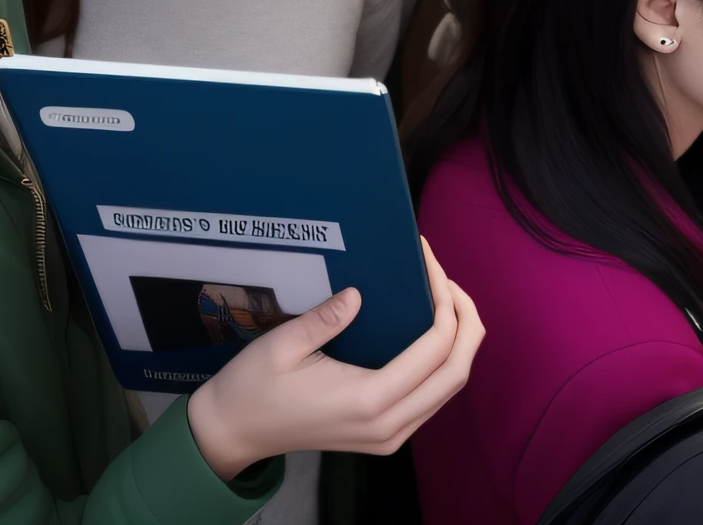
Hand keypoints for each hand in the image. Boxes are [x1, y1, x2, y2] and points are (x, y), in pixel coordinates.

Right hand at [187, 237, 482, 480]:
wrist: (236, 432)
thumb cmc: (254, 386)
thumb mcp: (283, 344)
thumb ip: (324, 319)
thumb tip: (359, 294)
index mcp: (368, 401)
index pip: (434, 352)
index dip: (445, 305)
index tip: (430, 264)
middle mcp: (388, 426)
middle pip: (456, 374)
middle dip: (466, 322)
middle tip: (448, 279)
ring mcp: (390, 437)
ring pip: (449, 389)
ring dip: (458, 342)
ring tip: (443, 297)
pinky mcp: (385, 437)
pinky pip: (432, 399)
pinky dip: (442, 362)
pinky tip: (428, 331)